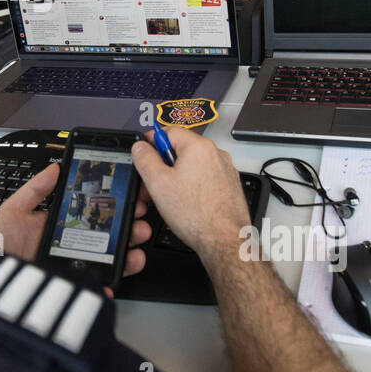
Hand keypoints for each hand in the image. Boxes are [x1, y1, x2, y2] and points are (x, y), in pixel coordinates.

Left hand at [0, 163, 150, 293]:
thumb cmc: (0, 244)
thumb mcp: (15, 209)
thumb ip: (35, 189)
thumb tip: (55, 168)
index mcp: (63, 225)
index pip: (95, 212)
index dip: (114, 204)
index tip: (130, 194)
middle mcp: (74, 245)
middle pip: (110, 233)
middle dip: (130, 223)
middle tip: (139, 214)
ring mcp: (77, 265)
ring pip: (112, 257)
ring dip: (131, 248)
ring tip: (137, 239)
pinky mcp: (76, 285)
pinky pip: (99, 283)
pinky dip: (114, 279)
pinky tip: (121, 270)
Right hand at [132, 129, 248, 255]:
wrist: (224, 240)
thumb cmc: (197, 215)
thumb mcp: (157, 183)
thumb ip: (145, 159)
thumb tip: (140, 147)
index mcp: (199, 147)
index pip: (168, 131)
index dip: (151, 142)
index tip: (144, 153)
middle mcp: (216, 154)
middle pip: (182, 148)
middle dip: (165, 162)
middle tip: (155, 181)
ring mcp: (225, 170)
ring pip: (194, 165)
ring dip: (179, 175)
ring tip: (172, 197)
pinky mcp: (229, 186)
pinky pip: (206, 178)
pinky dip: (194, 185)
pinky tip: (189, 203)